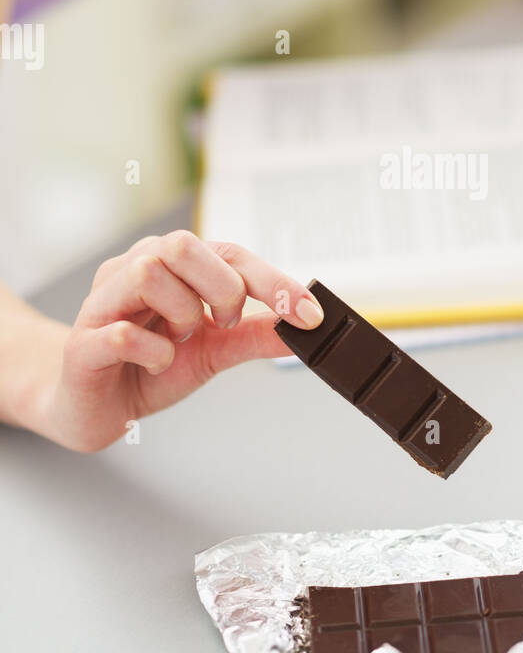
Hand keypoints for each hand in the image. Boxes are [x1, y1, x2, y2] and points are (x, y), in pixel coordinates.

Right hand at [40, 231, 322, 451]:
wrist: (98, 408)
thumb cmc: (150, 368)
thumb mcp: (214, 352)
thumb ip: (253, 336)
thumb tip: (302, 327)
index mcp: (172, 267)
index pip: (229, 253)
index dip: (273, 281)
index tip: (309, 314)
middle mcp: (135, 269)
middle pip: (182, 244)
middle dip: (220, 288)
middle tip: (223, 324)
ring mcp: (104, 302)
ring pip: (148, 273)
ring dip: (182, 315)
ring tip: (179, 342)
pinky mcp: (82, 342)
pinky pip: (123, 332)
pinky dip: (154, 351)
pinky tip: (156, 362)